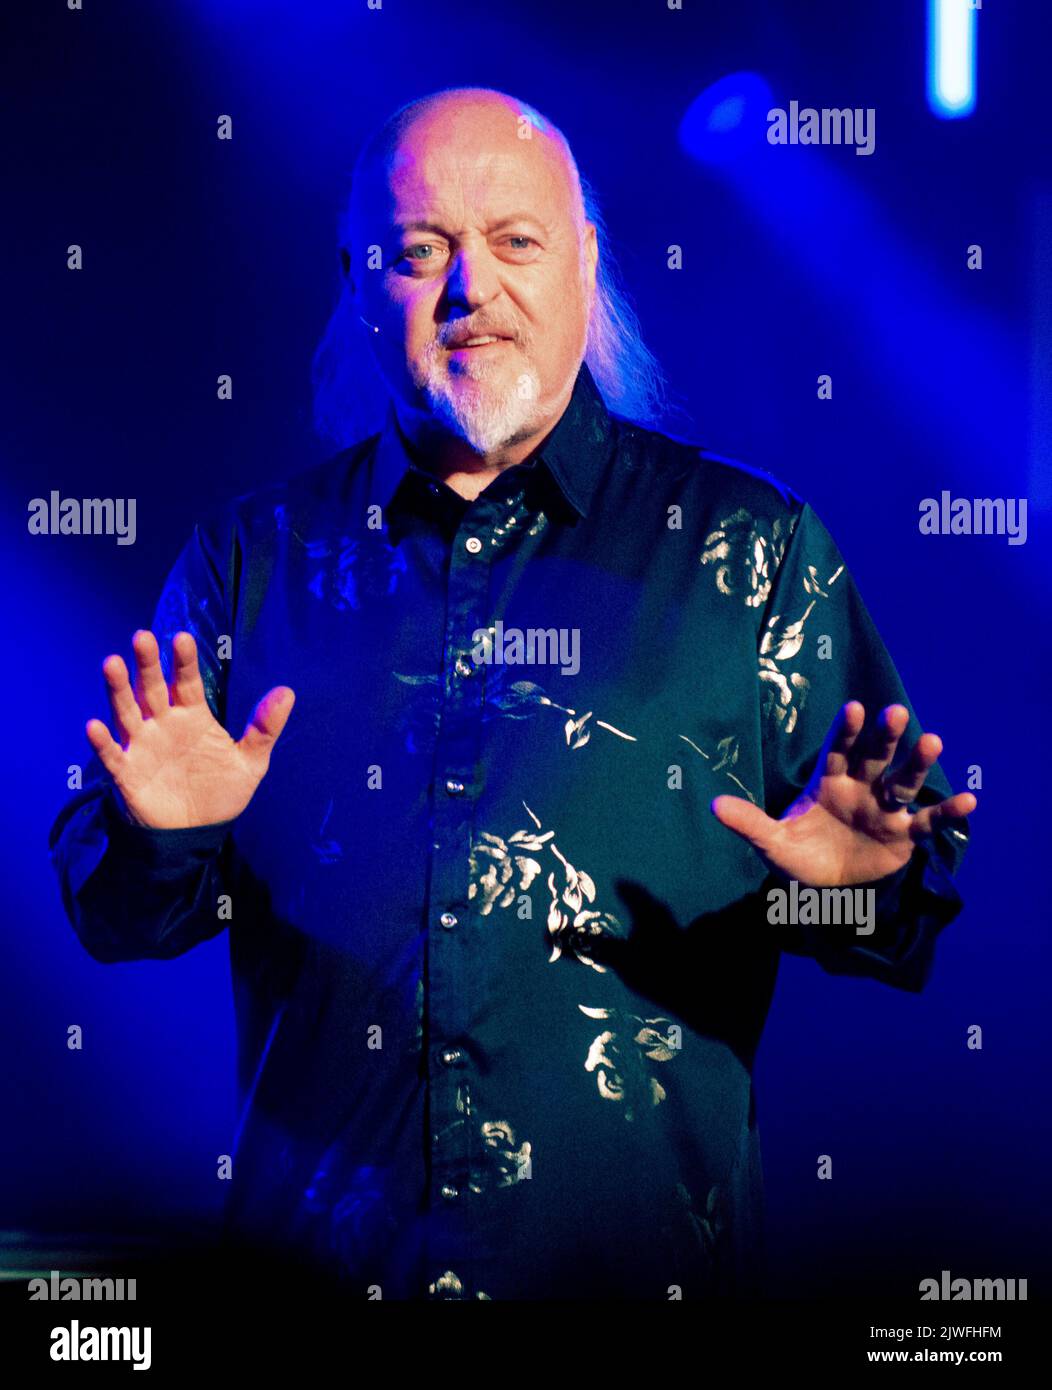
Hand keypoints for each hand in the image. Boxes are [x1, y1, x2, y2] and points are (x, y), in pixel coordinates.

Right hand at [86, 629, 294, 828]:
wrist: (198, 833)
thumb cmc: (221, 791)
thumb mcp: (250, 761)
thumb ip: (264, 728)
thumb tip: (288, 691)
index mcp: (192, 716)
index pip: (186, 682)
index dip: (183, 661)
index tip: (182, 638)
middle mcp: (163, 724)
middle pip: (152, 688)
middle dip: (147, 663)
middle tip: (142, 636)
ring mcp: (142, 745)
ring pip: (126, 712)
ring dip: (118, 690)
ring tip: (112, 663)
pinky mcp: (127, 773)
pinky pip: (112, 754)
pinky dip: (103, 741)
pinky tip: (94, 726)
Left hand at [711, 701, 975, 885]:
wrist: (824, 889)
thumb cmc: (798, 855)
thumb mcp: (771, 842)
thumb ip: (749, 823)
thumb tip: (713, 805)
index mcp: (829, 782)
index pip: (838, 751)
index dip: (846, 731)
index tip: (854, 707)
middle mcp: (861, 788)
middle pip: (875, 757)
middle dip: (884, 736)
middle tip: (895, 712)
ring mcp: (885, 809)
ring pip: (904, 781)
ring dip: (918, 763)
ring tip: (934, 742)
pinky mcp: (904, 834)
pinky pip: (927, 821)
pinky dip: (947, 812)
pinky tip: (970, 801)